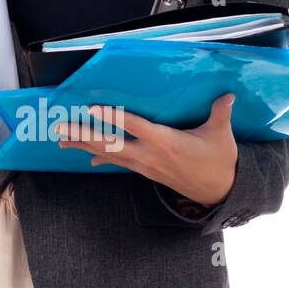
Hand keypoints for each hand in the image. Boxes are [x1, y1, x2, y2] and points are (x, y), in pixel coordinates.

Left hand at [56, 94, 238, 206]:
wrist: (217, 191)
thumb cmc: (218, 160)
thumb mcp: (221, 135)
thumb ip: (220, 113)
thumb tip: (228, 96)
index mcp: (166, 141)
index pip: (135, 126)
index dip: (113, 117)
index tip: (93, 108)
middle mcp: (149, 154)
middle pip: (110, 144)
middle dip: (84, 136)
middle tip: (61, 129)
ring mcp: (144, 164)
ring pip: (108, 155)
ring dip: (84, 146)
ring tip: (61, 140)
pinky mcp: (144, 170)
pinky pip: (117, 163)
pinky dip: (100, 159)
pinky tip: (86, 158)